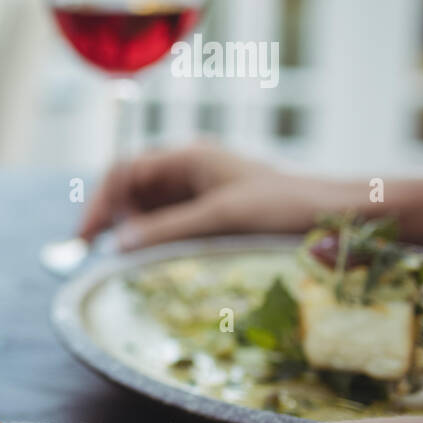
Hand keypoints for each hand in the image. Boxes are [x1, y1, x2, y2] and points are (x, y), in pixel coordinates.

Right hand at [78, 143, 362, 249]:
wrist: (337, 219)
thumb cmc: (283, 208)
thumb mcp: (220, 219)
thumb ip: (165, 230)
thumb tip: (117, 244)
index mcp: (188, 157)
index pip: (125, 172)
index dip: (100, 202)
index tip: (85, 237)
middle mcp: (188, 172)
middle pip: (130, 191)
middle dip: (111, 219)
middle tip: (95, 254)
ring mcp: (197, 194)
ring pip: (147, 212)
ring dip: (133, 235)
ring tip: (125, 264)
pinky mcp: (207, 217)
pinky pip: (167, 228)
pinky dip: (154, 245)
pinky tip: (151, 265)